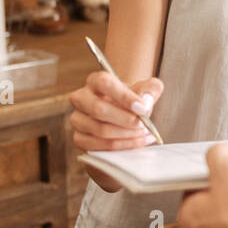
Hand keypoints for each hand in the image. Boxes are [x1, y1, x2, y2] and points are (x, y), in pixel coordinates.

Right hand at [69, 72, 163, 190]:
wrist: (124, 113)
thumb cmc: (132, 99)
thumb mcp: (145, 89)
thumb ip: (150, 90)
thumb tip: (145, 103)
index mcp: (95, 81)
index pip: (104, 83)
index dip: (124, 97)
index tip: (142, 108)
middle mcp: (81, 98)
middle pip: (98, 109)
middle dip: (125, 119)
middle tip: (143, 124)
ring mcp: (77, 119)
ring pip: (100, 130)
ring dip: (126, 134)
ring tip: (143, 133)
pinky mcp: (79, 138)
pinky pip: (99, 146)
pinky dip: (122, 146)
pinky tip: (137, 141)